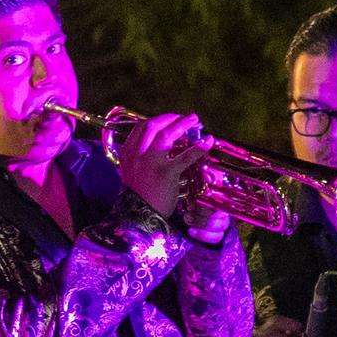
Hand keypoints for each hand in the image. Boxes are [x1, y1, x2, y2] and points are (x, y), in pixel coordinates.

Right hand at [112, 111, 211, 231]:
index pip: (141, 128)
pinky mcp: (165, 174)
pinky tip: (208, 142)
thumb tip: (159, 146)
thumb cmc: (138, 196)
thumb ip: (140, 158)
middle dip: (171, 118)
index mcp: (128, 153)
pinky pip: (184, 157)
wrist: (138, 218)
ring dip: (183, 125)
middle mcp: (137, 155)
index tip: (170, 119)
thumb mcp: (132, 172)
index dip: (158, 120)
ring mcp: (150, 163)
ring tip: (197, 122)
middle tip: (187, 118)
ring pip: (167, 135)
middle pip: (153, 126)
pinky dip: (198, 148)